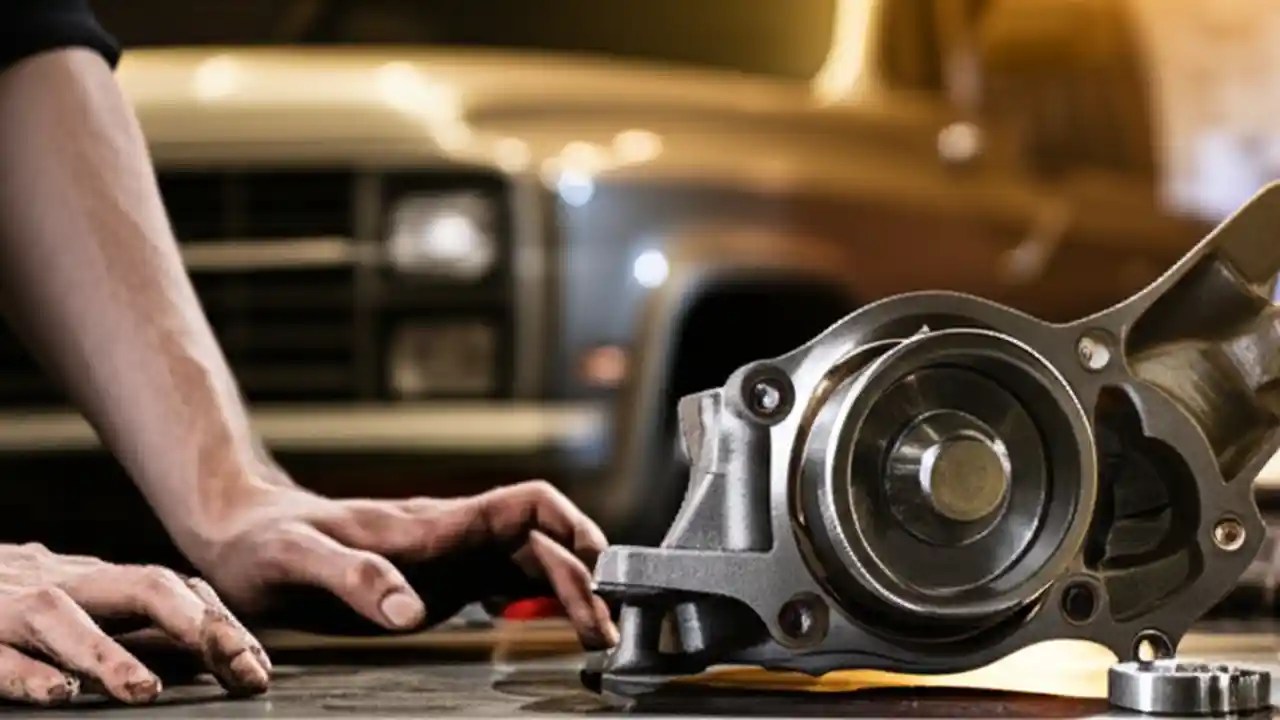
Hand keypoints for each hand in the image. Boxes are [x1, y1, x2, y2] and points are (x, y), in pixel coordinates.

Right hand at [0, 543, 268, 706]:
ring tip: (146, 690)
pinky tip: (58, 696)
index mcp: (95, 584)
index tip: (258, 668)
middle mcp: (63, 586)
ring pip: (66, 617)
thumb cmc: (5, 610)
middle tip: (237, 666)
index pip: (174, 591)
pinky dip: (28, 674)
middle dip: (195, 624)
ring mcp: (12, 607)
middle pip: (141, 587)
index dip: (221, 624)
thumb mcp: (74, 612)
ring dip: (108, 655)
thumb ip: (131, 633)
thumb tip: (210, 660)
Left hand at [188, 479, 618, 648]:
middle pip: (539, 545)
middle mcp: (448, 536)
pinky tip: (549, 629)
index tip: (598, 567)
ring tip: (593, 636)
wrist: (240, 530)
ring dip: (567, 593)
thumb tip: (413, 613)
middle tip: (603, 634)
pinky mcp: (437, 579)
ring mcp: (446, 557)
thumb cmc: (263, 542)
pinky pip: (502, 584)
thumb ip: (355, 578)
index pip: (523, 505)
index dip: (570, 526)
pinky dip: (537, 603)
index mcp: (426, 526)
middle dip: (581, 581)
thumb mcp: (294, 560)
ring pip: (529, 564)